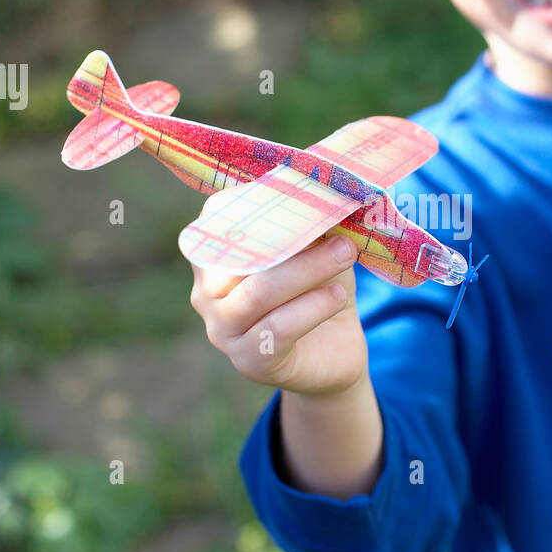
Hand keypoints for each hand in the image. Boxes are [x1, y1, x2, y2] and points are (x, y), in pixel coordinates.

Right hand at [189, 191, 368, 395]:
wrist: (334, 352)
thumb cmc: (317, 290)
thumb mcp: (315, 249)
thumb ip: (307, 223)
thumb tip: (322, 192)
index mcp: (215, 255)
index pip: (219, 216)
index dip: (258, 200)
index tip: (301, 190)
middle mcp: (206, 292)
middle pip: (242, 255)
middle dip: (293, 238)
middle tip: (339, 232)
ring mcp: (223, 330)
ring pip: (258, 293)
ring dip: (307, 270)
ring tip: (345, 256)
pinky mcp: (250, 362)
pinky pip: (278, 328)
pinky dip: (312, 308)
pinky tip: (337, 296)